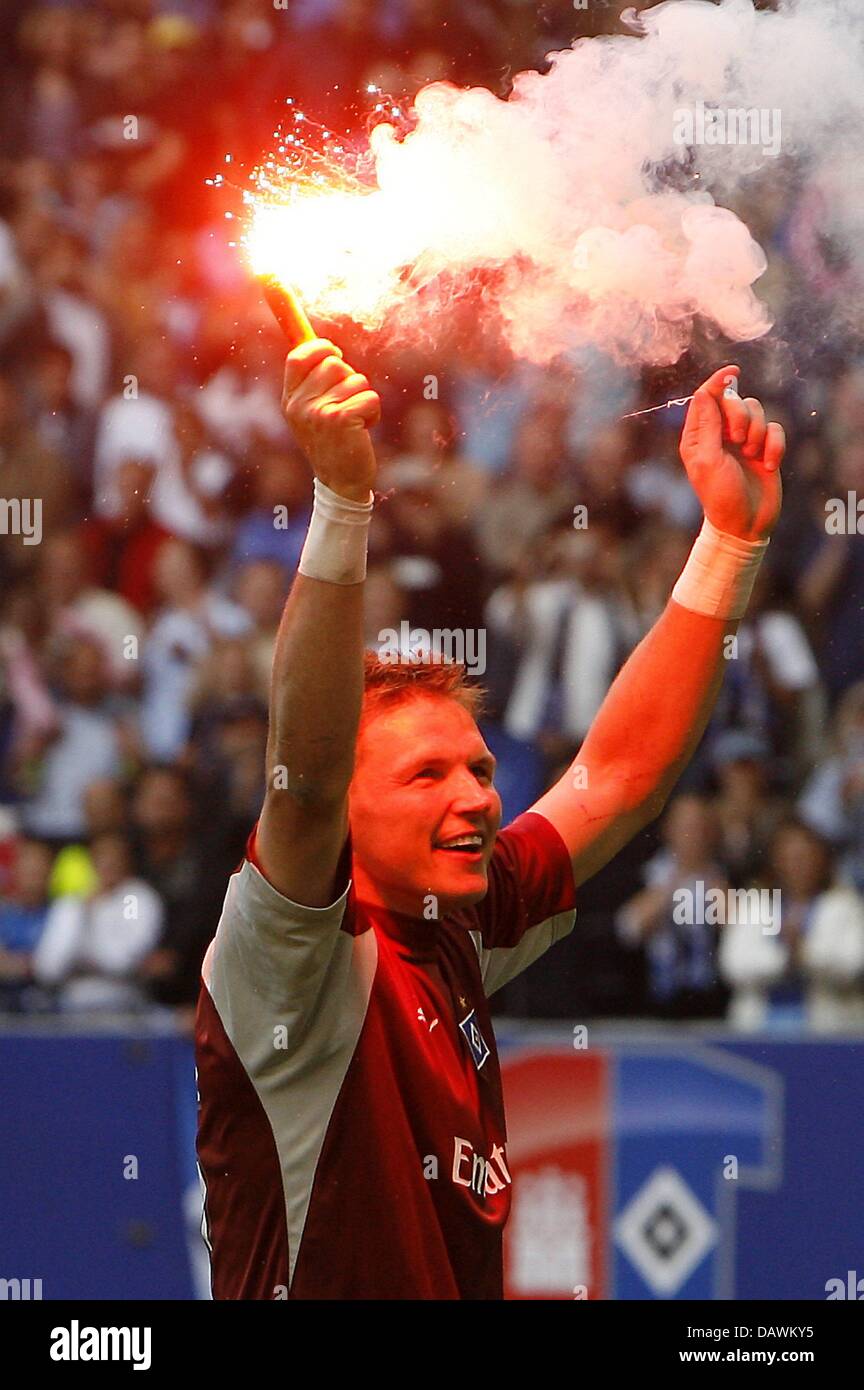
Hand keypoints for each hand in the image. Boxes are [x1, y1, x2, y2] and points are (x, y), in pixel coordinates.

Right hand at [281, 338, 380, 502]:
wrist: (340, 483)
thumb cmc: (332, 443)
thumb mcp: (312, 413)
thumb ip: (313, 382)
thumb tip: (327, 347)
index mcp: (289, 401)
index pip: (298, 357)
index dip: (319, 347)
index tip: (334, 351)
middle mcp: (300, 405)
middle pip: (333, 364)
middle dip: (349, 378)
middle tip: (347, 402)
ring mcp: (319, 412)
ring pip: (356, 380)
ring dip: (363, 397)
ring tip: (355, 420)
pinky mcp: (341, 419)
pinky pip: (370, 397)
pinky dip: (373, 412)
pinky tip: (363, 429)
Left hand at [679, 366, 784, 541]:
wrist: (745, 525)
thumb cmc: (720, 496)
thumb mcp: (708, 460)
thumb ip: (707, 424)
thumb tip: (704, 392)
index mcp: (698, 436)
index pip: (705, 398)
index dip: (718, 382)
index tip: (733, 372)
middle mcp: (720, 434)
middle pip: (734, 401)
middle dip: (741, 416)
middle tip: (738, 440)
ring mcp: (744, 441)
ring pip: (758, 411)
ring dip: (758, 432)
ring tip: (752, 455)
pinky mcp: (765, 448)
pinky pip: (776, 429)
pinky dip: (775, 446)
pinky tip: (769, 466)